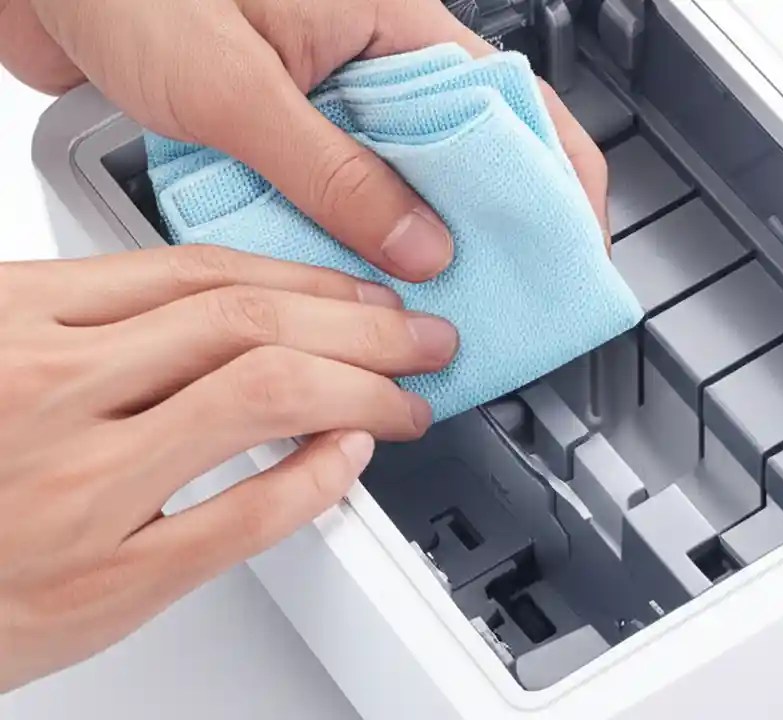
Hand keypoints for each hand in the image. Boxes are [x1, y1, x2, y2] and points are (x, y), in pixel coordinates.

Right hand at [0, 246, 457, 689]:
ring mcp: (78, 483)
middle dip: (362, 325)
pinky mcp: (102, 578)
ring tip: (406, 398)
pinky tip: (351, 461)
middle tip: (421, 338)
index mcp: (19, 320)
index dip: (309, 278)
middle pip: (249, 323)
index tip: (365, 292)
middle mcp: (49, 388)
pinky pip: (241, 515)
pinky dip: (316, 480)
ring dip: (361, 390)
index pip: (202, 275)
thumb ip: (84, 331)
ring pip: (261, 394)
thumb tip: (218, 316)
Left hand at [1, 0, 608, 276]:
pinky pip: (341, 192)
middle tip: (496, 308)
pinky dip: (350, 238)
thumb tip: (422, 250)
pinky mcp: (288, 123)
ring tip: (425, 312)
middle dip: (490, 236)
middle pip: (470, 158)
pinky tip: (349, 282)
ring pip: (405, 184)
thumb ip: (334, 174)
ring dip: (413, 246)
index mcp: (395, 24)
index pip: (515, 111)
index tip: (574, 259)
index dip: (560, 187)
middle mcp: (376, 59)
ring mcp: (334, 94)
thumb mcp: (238, 91)